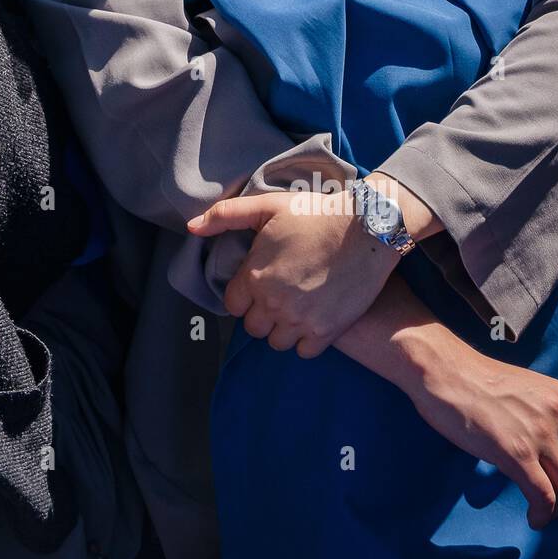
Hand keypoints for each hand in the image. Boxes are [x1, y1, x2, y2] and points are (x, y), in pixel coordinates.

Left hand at [188, 185, 400, 356]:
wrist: (366, 228)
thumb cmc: (314, 214)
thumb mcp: (266, 206)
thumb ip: (225, 216)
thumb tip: (191, 227)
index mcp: (254, 277)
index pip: (233, 304)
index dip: (244, 294)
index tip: (259, 283)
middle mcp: (273, 303)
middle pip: (252, 326)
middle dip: (261, 312)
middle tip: (278, 295)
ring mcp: (300, 320)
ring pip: (276, 342)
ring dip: (281, 328)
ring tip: (294, 308)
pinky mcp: (327, 331)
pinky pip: (304, 352)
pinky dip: (306, 340)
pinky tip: (313, 319)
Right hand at [410, 345, 557, 529]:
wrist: (441, 370)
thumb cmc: (467, 377)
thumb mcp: (518, 389)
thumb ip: (537, 412)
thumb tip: (537, 445)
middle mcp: (556, 414)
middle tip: (555, 501)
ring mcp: (539, 434)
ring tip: (543, 513)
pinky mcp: (517, 454)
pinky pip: (544, 495)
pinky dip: (543, 514)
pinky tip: (534, 518)